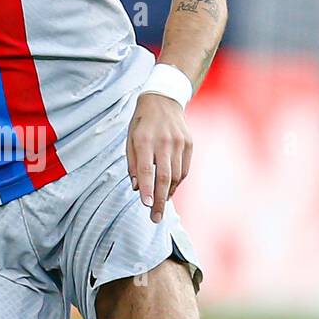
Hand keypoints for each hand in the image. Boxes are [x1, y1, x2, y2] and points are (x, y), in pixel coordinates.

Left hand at [127, 92, 191, 222]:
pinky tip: (170, 189)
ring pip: (175, 175)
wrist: (163, 100)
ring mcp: (179, 143)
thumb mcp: (130, 139)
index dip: (146, 188)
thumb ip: (132, 163)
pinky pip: (184, 169)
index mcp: (144, 140)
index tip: (146, 205)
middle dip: (159, 200)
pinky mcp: (189, 144)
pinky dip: (177, 182)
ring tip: (160, 204)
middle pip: (163, 177)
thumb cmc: (142, 123)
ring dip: (168, 193)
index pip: (146, 169)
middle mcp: (163, 142)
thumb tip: (136, 187)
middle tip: (156, 218)